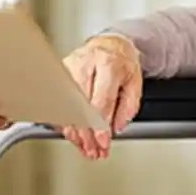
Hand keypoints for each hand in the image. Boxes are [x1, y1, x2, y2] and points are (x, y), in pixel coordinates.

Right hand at [60, 35, 142, 159]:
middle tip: (94, 151)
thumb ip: (128, 106)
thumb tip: (115, 127)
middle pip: (81, 106)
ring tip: (85, 148)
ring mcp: (69, 67)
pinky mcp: (60, 72)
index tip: (103, 142)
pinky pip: (60, 103)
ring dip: (76, 132)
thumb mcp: (135, 82)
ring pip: (67, 106)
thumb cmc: (122, 61)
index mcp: (108, 64)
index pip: (100, 100)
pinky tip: (74, 135)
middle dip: (87, 134)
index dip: (100, 126)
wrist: (110, 44)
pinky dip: (67, 122)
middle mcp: (86, 63)